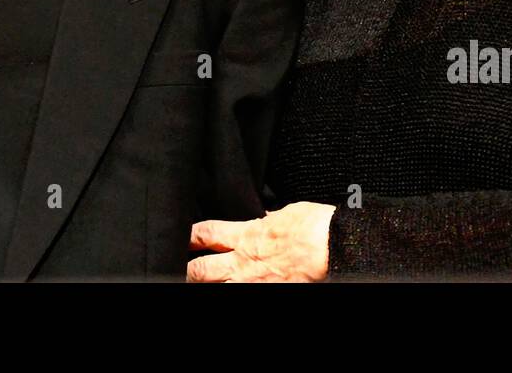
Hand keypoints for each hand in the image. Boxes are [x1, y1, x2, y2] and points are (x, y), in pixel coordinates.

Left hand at [187, 202, 335, 281]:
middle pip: (201, 268)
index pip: (207, 233)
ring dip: (208, 286)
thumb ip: (271, 219)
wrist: (329, 245)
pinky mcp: (268, 294)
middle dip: (189, 270)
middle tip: (182, 270)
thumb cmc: (312, 225)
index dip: (191, 236)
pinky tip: (234, 290)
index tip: (185, 237)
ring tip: (200, 284)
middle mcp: (243, 261)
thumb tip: (267, 218)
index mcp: (246, 235)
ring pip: (217, 287)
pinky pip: (242, 297)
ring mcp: (253, 282)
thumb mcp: (287, 213)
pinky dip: (236, 293)